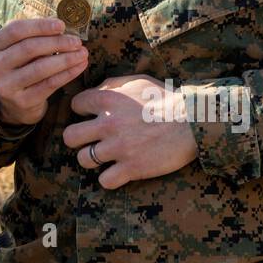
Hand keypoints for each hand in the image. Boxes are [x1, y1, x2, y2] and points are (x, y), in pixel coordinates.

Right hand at [0, 18, 88, 126]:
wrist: (14, 103)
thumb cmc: (22, 67)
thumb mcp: (20, 48)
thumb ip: (35, 35)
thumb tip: (60, 24)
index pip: (15, 30)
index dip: (40, 26)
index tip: (62, 25)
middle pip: (29, 48)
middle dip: (57, 42)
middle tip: (77, 41)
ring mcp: (6, 85)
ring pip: (40, 68)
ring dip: (66, 59)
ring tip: (83, 53)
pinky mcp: (22, 101)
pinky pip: (50, 84)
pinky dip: (68, 73)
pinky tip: (80, 66)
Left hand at [63, 74, 197, 188]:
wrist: (193, 121)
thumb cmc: (166, 98)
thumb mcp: (136, 81)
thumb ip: (111, 85)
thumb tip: (94, 91)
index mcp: (107, 99)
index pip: (75, 105)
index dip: (83, 111)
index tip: (93, 115)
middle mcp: (107, 124)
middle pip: (69, 136)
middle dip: (78, 138)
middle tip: (91, 139)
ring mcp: (118, 148)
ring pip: (83, 159)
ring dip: (92, 159)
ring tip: (105, 156)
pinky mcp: (132, 168)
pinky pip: (104, 180)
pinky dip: (109, 178)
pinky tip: (118, 171)